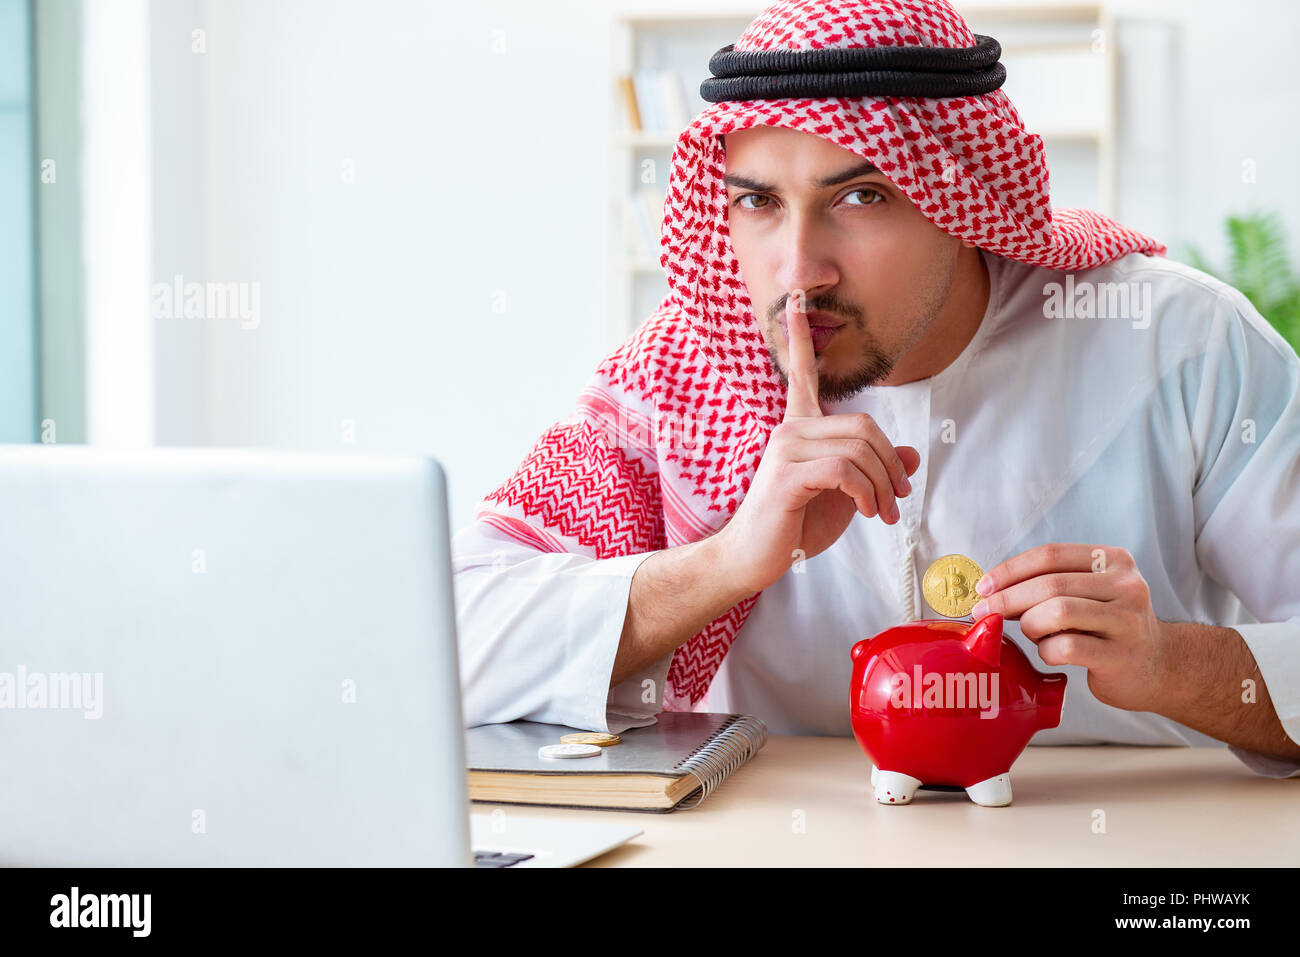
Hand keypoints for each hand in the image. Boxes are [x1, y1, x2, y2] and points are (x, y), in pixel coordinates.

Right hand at [712, 291, 920, 594]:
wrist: (753, 560)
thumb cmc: (792, 528)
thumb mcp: (844, 497)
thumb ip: (872, 471)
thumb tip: (908, 454)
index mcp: (797, 429)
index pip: (801, 374)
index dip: (799, 336)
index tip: (794, 299)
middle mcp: (789, 431)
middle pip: (864, 425)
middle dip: (891, 464)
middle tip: (899, 497)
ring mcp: (786, 450)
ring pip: (859, 449)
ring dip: (884, 485)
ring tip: (883, 512)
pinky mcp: (787, 474)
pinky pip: (845, 470)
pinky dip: (868, 492)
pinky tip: (867, 511)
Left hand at [970, 543, 1172, 712]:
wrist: (1159, 667)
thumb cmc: (1109, 626)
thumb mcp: (1090, 592)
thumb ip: (1052, 583)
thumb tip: (993, 588)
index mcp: (1113, 560)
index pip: (1050, 555)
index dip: (1010, 570)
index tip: (984, 587)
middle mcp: (1126, 585)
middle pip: (1050, 584)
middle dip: (1008, 599)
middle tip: (985, 613)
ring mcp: (1127, 621)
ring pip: (1057, 612)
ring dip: (1030, 625)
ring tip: (1032, 634)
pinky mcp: (1121, 657)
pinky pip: (1065, 648)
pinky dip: (1046, 651)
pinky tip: (1052, 653)